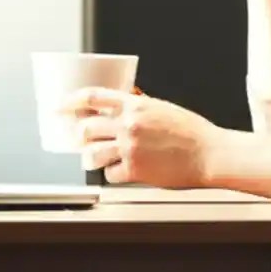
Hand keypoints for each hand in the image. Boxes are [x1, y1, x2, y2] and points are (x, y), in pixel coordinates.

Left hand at [61, 87, 222, 187]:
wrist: (210, 153)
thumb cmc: (192, 132)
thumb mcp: (163, 108)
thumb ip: (140, 105)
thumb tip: (125, 101)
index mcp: (136, 105)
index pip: (93, 97)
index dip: (71, 101)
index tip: (60, 106)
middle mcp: (129, 124)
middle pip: (85, 128)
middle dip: (80, 136)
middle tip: (81, 141)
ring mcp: (130, 148)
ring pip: (91, 154)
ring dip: (91, 158)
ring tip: (98, 159)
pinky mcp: (136, 170)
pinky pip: (110, 174)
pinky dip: (113, 174)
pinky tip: (122, 171)